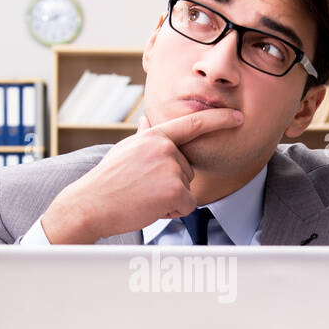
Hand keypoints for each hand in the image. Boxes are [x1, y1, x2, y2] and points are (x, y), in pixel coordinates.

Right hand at [40, 106, 242, 243]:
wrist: (90, 204)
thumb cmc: (107, 181)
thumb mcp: (125, 150)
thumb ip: (144, 138)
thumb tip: (147, 121)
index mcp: (154, 136)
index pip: (193, 124)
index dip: (219, 119)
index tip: (238, 116)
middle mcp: (165, 148)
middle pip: (188, 170)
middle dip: (172, 183)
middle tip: (143, 188)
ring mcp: (171, 168)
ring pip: (187, 189)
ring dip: (170, 199)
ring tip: (143, 197)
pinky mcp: (174, 190)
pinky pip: (187, 206)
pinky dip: (172, 212)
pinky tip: (149, 207)